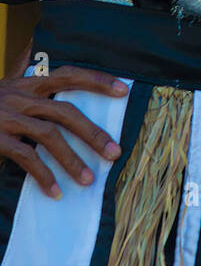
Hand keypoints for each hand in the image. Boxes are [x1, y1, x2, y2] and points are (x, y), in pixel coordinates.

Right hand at [0, 55, 126, 198]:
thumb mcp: (11, 93)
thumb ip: (36, 95)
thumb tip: (69, 105)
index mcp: (29, 83)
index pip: (69, 74)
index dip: (96, 79)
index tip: (123, 89)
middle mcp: (21, 96)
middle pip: (66, 111)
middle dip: (93, 132)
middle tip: (115, 152)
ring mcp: (8, 117)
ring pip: (49, 136)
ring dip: (72, 160)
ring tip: (89, 179)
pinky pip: (26, 158)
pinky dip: (43, 176)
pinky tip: (55, 191)